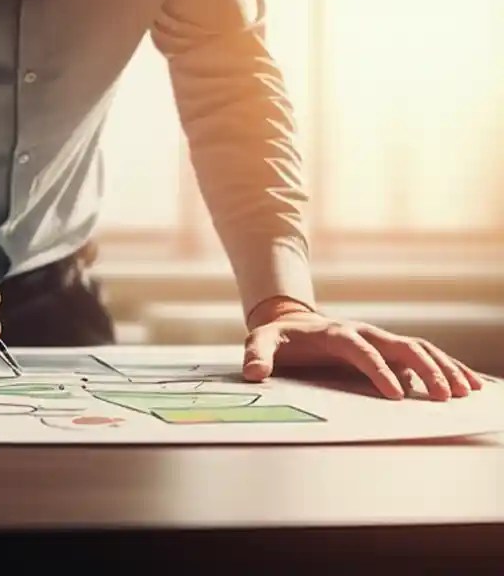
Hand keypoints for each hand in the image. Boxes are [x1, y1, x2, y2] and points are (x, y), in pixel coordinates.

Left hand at [242, 310, 485, 400]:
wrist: (289, 324)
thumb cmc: (277, 338)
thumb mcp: (260, 343)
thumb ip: (257, 356)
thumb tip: (253, 374)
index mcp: (336, 333)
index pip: (363, 352)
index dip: (379, 372)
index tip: (396, 394)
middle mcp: (364, 332)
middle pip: (401, 346)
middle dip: (425, 370)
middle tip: (444, 396)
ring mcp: (378, 338)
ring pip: (419, 348)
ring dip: (443, 367)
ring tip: (465, 391)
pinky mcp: (386, 347)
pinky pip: (422, 354)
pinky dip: (445, 366)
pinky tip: (467, 382)